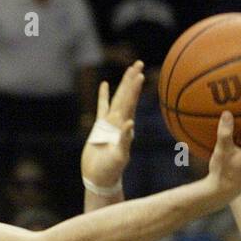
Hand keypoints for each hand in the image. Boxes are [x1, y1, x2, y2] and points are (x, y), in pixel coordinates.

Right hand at [81, 61, 141, 190]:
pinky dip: (103, 96)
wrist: (100, 177)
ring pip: (117, 98)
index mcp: (123, 126)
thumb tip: (129, 123)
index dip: (134, 89)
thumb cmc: (110, 170)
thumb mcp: (119, 156)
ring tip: (129, 70)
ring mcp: (110, 123)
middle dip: (132, 80)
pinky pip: (102, 107)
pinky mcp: (100, 127)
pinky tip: (104, 84)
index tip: (140, 74)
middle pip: (126, 96)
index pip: (130, 103)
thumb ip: (124, 140)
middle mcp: (119, 122)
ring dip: (123, 84)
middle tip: (139, 63)